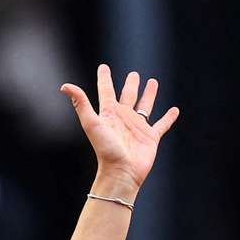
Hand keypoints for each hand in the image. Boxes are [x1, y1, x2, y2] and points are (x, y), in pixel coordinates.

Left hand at [61, 64, 179, 193]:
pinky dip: (168, 118)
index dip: (104, 79)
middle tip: (134, 74)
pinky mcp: (151, 137)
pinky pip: (162, 125)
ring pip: (145, 106)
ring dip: (149, 95)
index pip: (106, 91)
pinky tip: (175, 110)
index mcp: (109, 114)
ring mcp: (138, 128)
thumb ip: (81, 104)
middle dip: (131, 85)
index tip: (103, 67)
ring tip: (153, 82)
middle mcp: (123, 119)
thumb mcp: (92, 123)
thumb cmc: (105, 149)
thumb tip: (64, 86)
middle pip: (127, 96)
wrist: (121, 172)